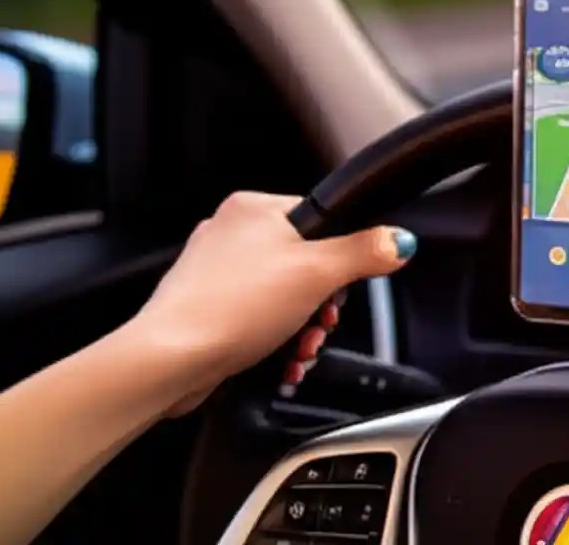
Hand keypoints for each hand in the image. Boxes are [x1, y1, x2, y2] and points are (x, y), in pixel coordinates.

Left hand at [127, 192, 415, 414]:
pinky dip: (277, 340)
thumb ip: (364, 252)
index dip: (342, 257)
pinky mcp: (208, 308)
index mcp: (254, 208)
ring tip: (300, 349)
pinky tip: (282, 360)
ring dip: (303, 328)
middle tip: (321, 323)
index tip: (345, 286)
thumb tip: (398, 240)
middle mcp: (231, 234)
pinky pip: (259, 319)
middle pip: (306, 263)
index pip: (321, 220)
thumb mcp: (318, 273)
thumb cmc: (231, 308)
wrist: (170, 360)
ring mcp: (216, 272)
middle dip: (322, 304)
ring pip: (284, 296)